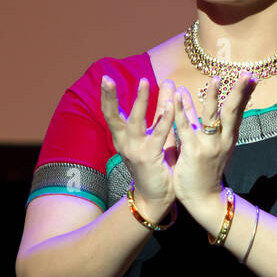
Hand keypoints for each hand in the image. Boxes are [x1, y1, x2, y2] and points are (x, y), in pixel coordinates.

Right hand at [100, 75, 178, 215]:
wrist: (155, 198)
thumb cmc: (156, 166)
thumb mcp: (157, 136)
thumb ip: (161, 113)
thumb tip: (167, 87)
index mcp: (123, 139)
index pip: (111, 114)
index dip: (107, 97)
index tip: (106, 78)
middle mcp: (124, 143)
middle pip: (113, 116)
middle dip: (109, 97)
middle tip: (107, 78)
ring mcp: (135, 151)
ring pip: (134, 121)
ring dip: (140, 101)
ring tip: (143, 81)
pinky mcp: (149, 158)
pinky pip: (157, 135)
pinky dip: (164, 119)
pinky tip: (170, 105)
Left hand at [171, 73, 256, 211]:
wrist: (204, 200)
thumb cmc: (205, 173)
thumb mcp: (211, 146)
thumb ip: (202, 123)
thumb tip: (199, 104)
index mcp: (228, 138)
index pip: (238, 112)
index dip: (244, 94)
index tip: (251, 77)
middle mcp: (222, 140)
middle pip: (233, 112)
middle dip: (240, 92)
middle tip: (247, 74)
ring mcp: (208, 146)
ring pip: (211, 118)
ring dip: (212, 98)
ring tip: (216, 79)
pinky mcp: (193, 153)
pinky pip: (186, 129)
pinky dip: (181, 112)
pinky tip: (178, 97)